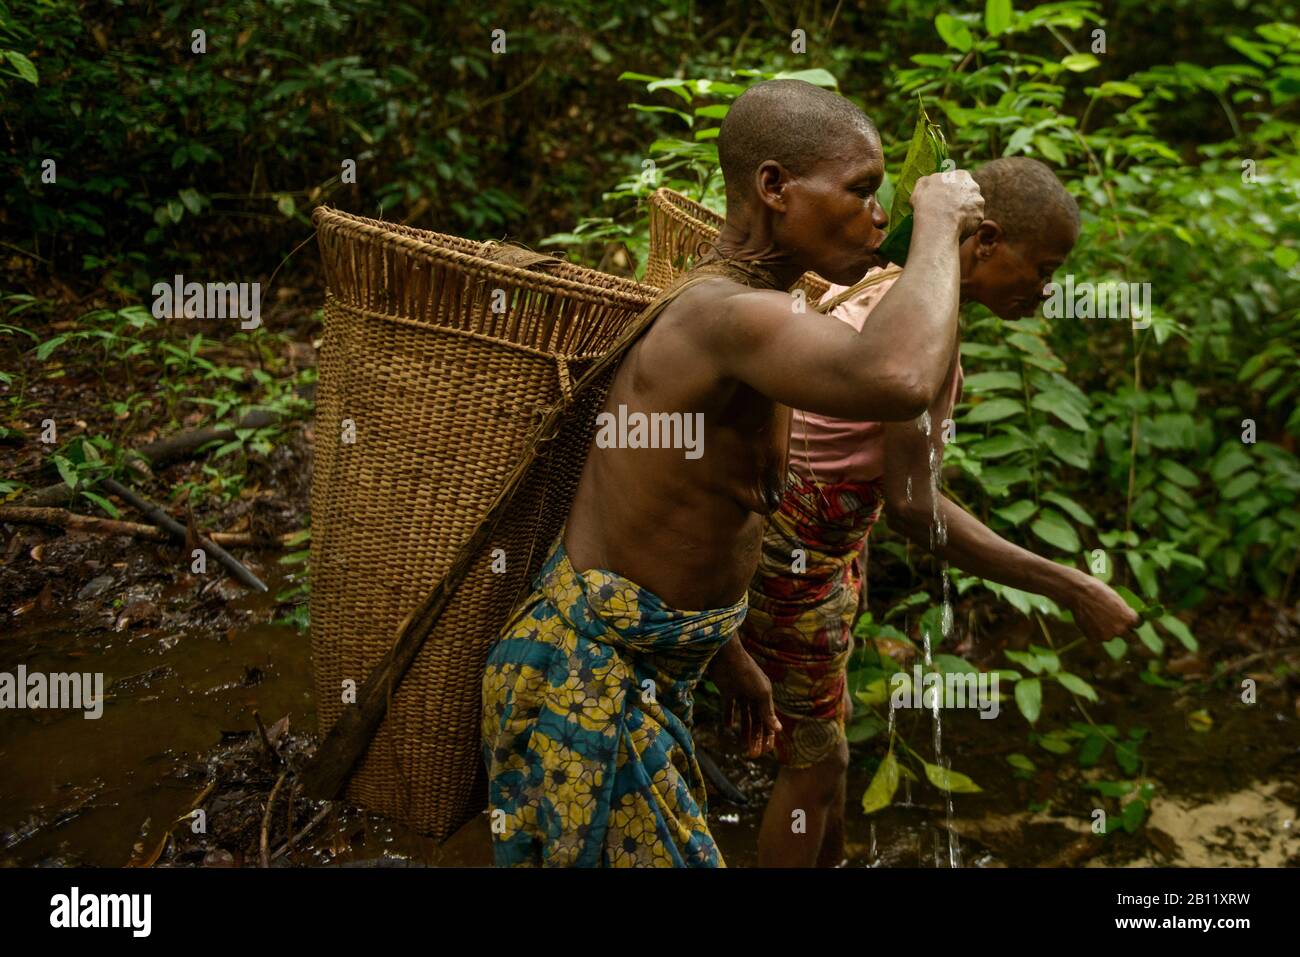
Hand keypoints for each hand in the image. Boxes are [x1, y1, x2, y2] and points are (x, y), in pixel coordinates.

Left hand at [708, 638, 780, 757]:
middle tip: (753, 754)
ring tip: (742, 746)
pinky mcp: (726, 689)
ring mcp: (740, 692)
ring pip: (744, 716)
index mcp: (765, 695)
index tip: (766, 751)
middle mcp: (754, 694)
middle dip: (756, 737)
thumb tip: (779, 730)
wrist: (725, 655)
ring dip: (744, 731)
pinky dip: (728, 716)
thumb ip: (767, 711)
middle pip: (756, 720)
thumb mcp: (760, 693)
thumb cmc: (746, 671)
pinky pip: (729, 706)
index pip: (768, 719)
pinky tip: (727, 727)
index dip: (768, 735)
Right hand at [911, 169, 983, 239]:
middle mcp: (974, 186)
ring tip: (948, 221)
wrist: (938, 226)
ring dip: (962, 212)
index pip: (958, 179)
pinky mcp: (980, 217)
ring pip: (971, 207)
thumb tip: (930, 181)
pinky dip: (965, 224)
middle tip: (945, 210)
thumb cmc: (928, 204)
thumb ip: (928, 180)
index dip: (949, 189)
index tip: (941, 197)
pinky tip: (954, 227)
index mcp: (961, 175)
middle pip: (966, 193)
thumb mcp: (921, 186)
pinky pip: (972, 220)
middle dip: (958, 200)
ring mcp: (978, 202)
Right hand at [1065, 573, 1140, 641]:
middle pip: (1131, 639)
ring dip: (1106, 630)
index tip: (1130, 620)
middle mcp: (1120, 630)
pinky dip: (1093, 631)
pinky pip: (1097, 637)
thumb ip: (1123, 613)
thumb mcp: (1117, 600)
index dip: (1134, 621)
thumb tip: (1124, 619)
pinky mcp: (1094, 639)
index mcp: (1129, 618)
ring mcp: (1107, 636)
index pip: (1138, 624)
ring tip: (1095, 617)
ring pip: (1110, 636)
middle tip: (1121, 629)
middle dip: (1128, 635)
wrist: (1079, 593)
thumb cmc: (1098, 591)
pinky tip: (1088, 620)